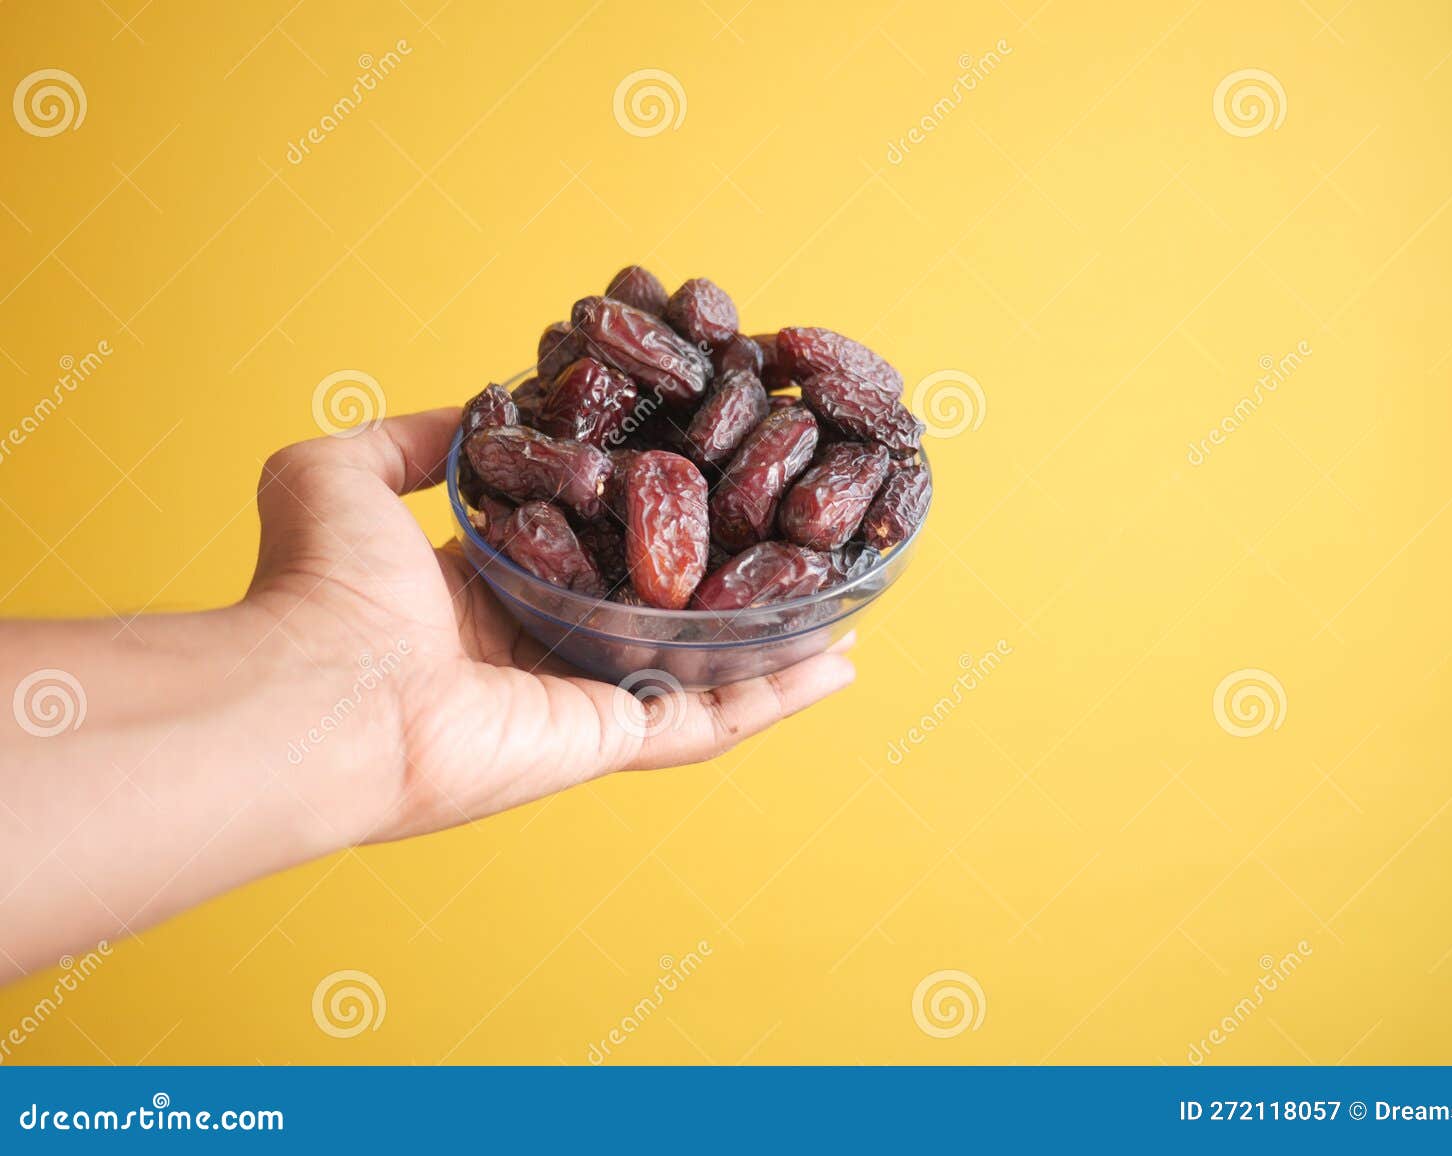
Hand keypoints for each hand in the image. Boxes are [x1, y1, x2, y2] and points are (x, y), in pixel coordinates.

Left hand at [246, 408, 855, 843]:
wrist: (320, 690)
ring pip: (700, 671)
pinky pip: (710, 721)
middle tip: (778, 539)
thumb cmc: (319, 587)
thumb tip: (479, 409)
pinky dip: (776, 697)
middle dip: (719, 582)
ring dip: (769, 641)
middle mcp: (540, 652)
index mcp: (483, 596)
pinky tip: (834, 664)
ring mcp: (581, 703)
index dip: (637, 517)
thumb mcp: (341, 473)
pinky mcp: (611, 740)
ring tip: (832, 602)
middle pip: (652, 613)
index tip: (688, 477)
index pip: (581, 553)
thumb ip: (410, 440)